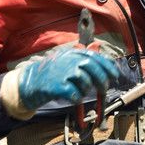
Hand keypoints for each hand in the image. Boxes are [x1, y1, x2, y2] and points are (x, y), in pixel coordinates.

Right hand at [0, 49, 117, 118]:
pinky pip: (75, 94)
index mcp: (72, 53)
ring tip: (78, 92)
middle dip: (102, 80)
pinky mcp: (57, 86)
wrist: (29, 82)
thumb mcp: (66, 59)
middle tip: (104, 89)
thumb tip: (98, 45)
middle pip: (93, 69)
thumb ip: (82, 54)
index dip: (108, 66)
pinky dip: (77, 98)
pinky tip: (73, 98)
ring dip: (85, 90)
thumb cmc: (51, 73)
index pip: (95, 57)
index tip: (115, 75)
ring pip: (85, 83)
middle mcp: (69, 60)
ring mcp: (63, 72)